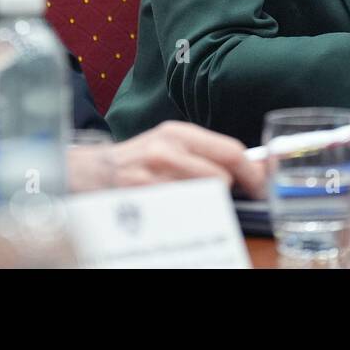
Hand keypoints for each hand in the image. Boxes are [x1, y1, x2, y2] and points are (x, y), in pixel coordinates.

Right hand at [67, 121, 265, 197]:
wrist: (87, 172)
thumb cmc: (136, 161)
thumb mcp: (170, 146)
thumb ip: (207, 153)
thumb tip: (254, 168)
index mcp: (179, 133)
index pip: (231, 151)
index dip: (254, 173)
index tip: (261, 188)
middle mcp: (167, 148)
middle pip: (221, 177)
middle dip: (229, 194)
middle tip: (228, 203)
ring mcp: (152, 173)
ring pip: (203, 196)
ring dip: (205, 206)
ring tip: (190, 204)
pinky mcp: (140, 196)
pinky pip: (179, 212)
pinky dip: (184, 216)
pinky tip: (172, 212)